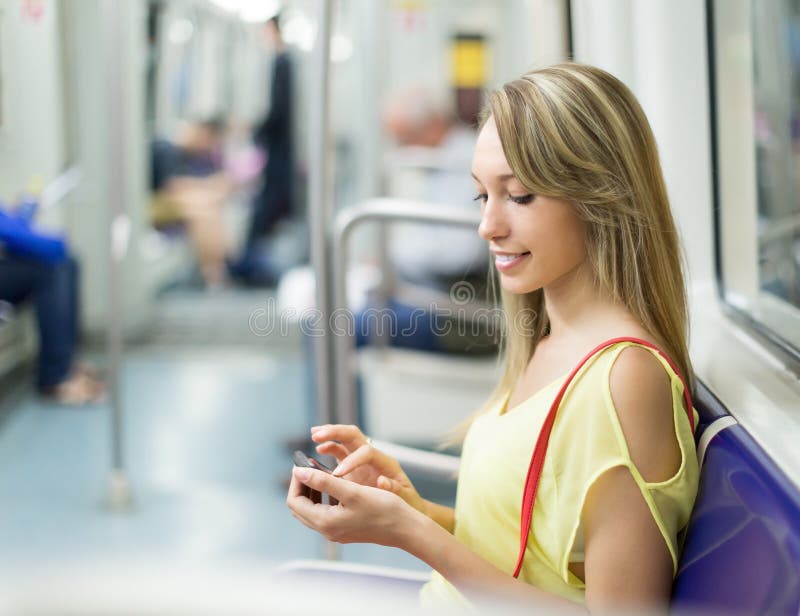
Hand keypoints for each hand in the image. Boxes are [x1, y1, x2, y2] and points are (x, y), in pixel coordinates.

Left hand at [286, 466, 415, 546]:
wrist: (405, 528)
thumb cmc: (382, 508)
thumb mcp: (351, 491)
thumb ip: (323, 481)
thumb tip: (299, 472)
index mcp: (325, 522)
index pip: (295, 501)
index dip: (297, 480)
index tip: (303, 463)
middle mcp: (327, 530)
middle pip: (300, 506)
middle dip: (302, 485)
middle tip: (310, 466)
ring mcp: (336, 531)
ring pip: (312, 509)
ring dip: (313, 490)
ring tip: (321, 472)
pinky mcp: (344, 529)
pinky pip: (324, 512)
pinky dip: (324, 497)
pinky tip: (335, 484)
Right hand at [311, 424, 426, 514]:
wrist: (405, 506)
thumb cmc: (406, 502)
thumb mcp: (403, 497)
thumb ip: (393, 488)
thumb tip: (382, 481)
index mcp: (385, 463)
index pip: (367, 452)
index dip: (352, 461)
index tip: (338, 474)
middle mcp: (373, 456)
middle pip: (353, 434)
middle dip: (335, 433)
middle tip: (318, 435)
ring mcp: (362, 460)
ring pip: (344, 439)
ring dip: (329, 435)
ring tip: (314, 435)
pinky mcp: (353, 465)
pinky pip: (339, 451)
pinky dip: (329, 447)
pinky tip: (318, 450)